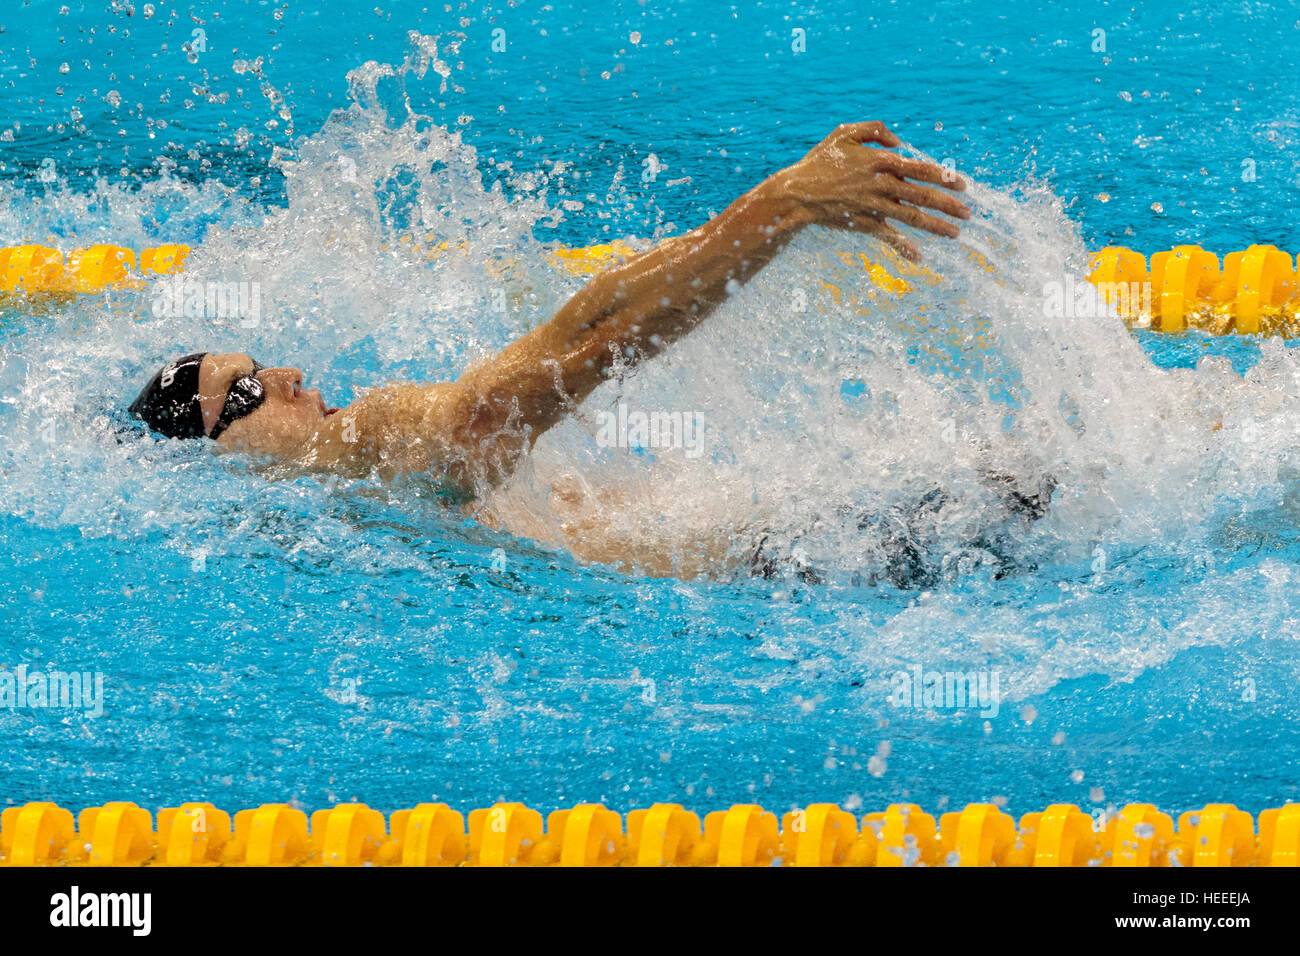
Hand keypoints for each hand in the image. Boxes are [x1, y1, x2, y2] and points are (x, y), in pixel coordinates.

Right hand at [761, 121, 970, 260]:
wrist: (795, 194)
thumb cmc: (819, 161)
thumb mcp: (845, 132)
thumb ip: (876, 130)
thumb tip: (901, 142)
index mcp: (880, 161)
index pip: (922, 169)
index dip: (945, 177)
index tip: (963, 185)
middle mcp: (881, 184)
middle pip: (923, 196)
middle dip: (949, 205)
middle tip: (968, 213)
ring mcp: (873, 206)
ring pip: (912, 217)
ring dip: (937, 226)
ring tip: (956, 233)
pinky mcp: (863, 224)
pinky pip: (889, 237)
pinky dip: (904, 248)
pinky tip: (919, 258)